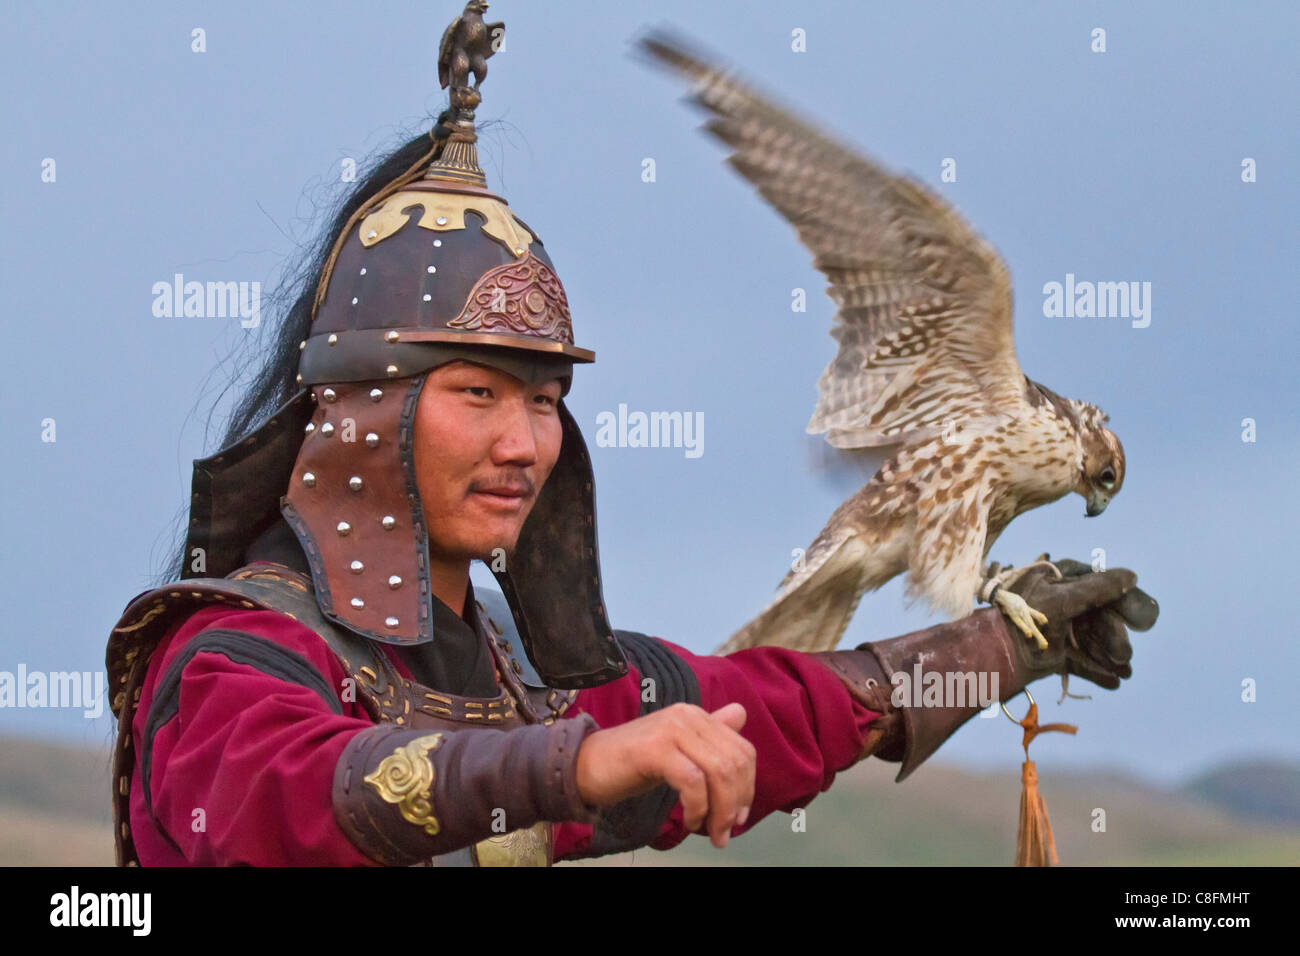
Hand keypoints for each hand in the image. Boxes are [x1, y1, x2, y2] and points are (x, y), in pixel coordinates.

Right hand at [574, 702, 755, 847]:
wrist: (585, 765)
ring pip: (718, 772)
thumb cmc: (632, 762)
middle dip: (736, 803)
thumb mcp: (677, 749)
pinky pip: (692, 782)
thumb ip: (709, 736)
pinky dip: (697, 808)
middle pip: (734, 762)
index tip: (739, 817)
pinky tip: (690, 822)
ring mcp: (671, 730)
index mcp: (697, 715)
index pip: (743, 750)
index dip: (747, 787)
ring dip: (721, 811)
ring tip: (712, 833)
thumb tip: (741, 714)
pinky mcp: (655, 749)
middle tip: (725, 832)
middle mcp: (688, 715)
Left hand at [1001, 557, 1158, 689]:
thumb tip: (1131, 577)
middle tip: (1124, 655)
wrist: (993, 653)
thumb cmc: (1024, 616)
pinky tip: (1113, 682)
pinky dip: (1095, 671)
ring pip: (1090, 642)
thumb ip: (1097, 588)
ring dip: (1109, 657)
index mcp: (1056, 580)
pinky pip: (1079, 661)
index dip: (1120, 601)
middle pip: (1096, 619)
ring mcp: (1056, 629)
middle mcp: (1058, 602)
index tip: (1139, 617)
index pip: (1097, 587)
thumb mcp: (1062, 599)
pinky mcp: (1053, 655)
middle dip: (1113, 638)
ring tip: (1125, 672)